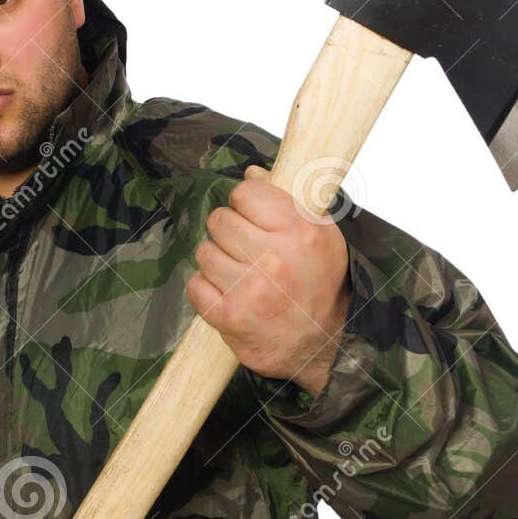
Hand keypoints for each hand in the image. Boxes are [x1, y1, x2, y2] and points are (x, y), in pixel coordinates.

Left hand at [184, 164, 351, 396]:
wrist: (320, 345)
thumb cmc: (320, 286)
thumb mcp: (322, 236)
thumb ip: (288, 200)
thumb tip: (251, 173)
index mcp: (300, 232)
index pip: (246, 193)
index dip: (246, 204)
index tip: (254, 218)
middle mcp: (274, 259)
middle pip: (220, 220)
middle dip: (228, 232)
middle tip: (244, 249)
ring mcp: (249, 289)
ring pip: (204, 251)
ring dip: (216, 261)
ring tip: (238, 273)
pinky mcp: (229, 316)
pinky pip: (195, 285)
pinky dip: (206, 289)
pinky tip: (227, 293)